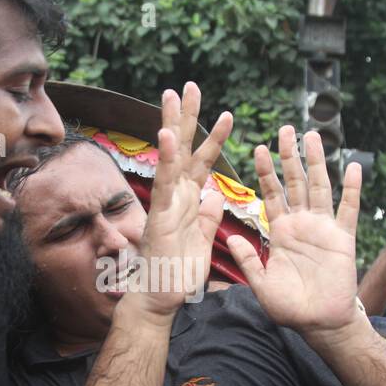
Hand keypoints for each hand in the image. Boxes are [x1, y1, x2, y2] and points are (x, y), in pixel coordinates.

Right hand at [131, 82, 231, 319]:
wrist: (160, 299)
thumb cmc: (178, 273)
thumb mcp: (203, 240)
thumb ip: (209, 216)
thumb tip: (216, 193)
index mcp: (189, 201)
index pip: (203, 162)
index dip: (212, 137)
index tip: (225, 113)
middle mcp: (176, 197)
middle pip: (184, 149)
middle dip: (186, 116)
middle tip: (188, 85)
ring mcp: (166, 204)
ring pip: (171, 158)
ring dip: (172, 125)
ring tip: (172, 94)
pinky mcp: (159, 216)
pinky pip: (164, 184)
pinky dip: (166, 159)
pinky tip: (167, 135)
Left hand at [227, 127, 360, 335]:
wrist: (320, 323)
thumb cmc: (290, 308)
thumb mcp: (261, 284)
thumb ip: (248, 260)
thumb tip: (229, 237)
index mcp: (280, 232)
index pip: (271, 194)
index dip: (265, 172)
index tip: (258, 148)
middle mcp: (302, 225)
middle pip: (295, 182)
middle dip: (290, 157)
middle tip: (286, 129)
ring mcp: (323, 229)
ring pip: (320, 188)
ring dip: (317, 163)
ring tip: (313, 136)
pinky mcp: (343, 239)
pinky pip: (348, 210)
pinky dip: (352, 189)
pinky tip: (352, 167)